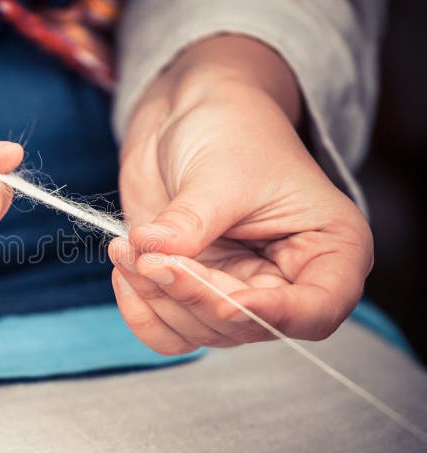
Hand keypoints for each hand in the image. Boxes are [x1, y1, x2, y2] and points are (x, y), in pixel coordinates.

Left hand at [109, 36, 372, 354]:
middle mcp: (286, 282)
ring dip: (156, 297)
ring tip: (128, 247)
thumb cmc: (231, 132)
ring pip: (200, 332)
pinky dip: (141, 312)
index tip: (227, 304)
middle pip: (244, 325)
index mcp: (328, 249)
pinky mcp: (193, 294)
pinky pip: (168, 333)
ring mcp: (236, 292)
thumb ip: (191, 222)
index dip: (272, 315)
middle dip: (190, 294)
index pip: (318, 310)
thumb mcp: (218, 173)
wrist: (192, 118)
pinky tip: (124, 270)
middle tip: (149, 253)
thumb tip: (154, 252)